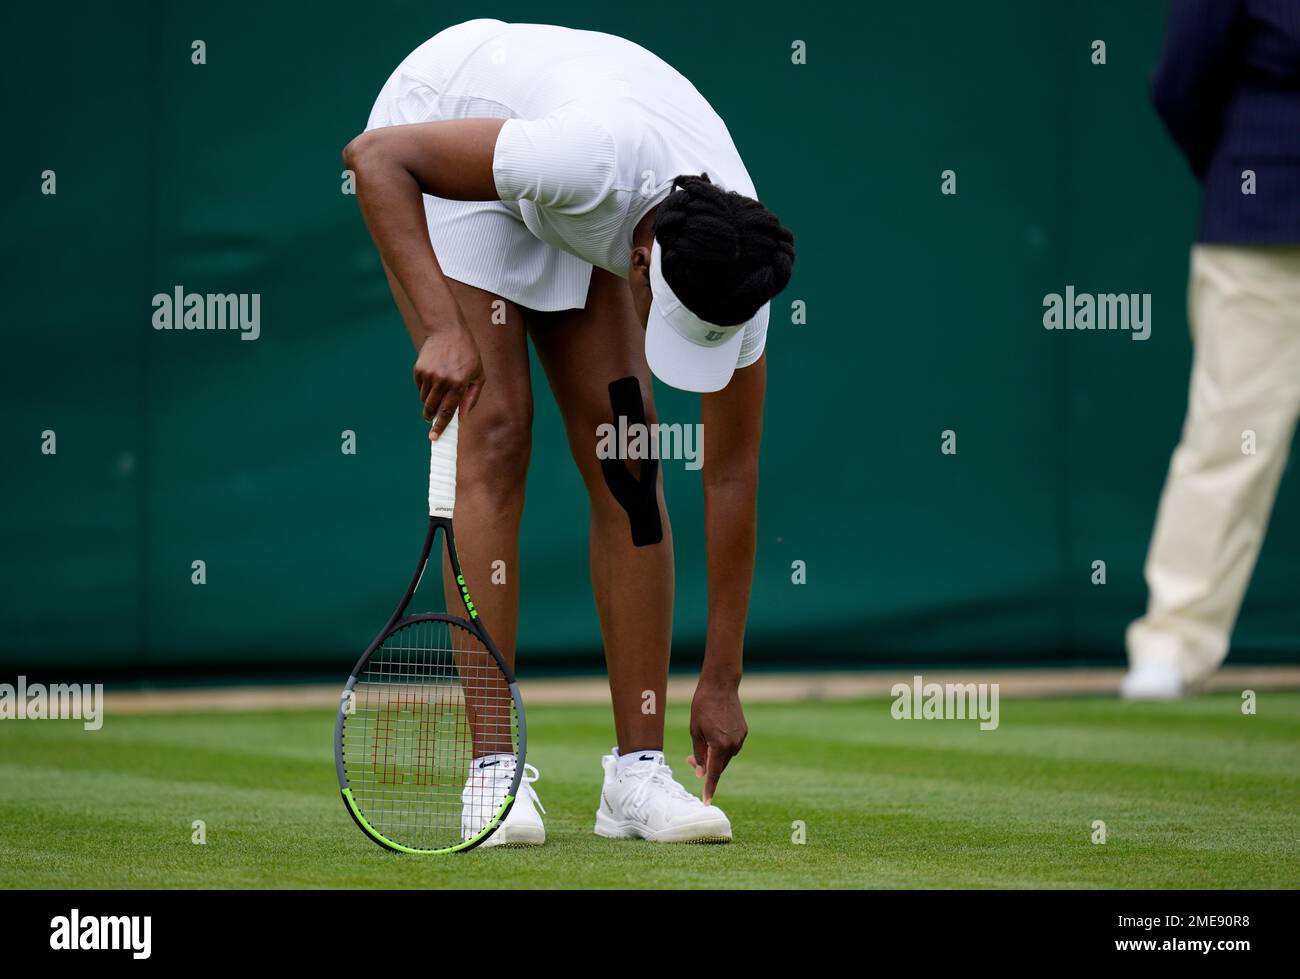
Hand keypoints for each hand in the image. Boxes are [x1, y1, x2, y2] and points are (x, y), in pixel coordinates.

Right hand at [413, 325, 483, 438]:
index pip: (447, 411)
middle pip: (432, 408)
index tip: (434, 437)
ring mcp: (429, 374)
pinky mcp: (419, 369)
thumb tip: (461, 418)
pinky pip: (420, 387)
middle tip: (431, 420)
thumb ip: (471, 398)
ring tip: (439, 390)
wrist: (448, 331)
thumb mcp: (478, 375)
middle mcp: (443, 380)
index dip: (440, 426)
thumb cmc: (468, 354)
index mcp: (460, 384)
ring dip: (430, 401)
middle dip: (431, 417)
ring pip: (425, 399)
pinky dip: (425, 388)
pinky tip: (434, 377)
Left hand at [687, 673, 746, 803]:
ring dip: (714, 756)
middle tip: (690, 761)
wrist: (720, 685)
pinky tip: (713, 733)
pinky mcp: (743, 732)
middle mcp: (733, 745)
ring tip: (702, 741)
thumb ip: (698, 754)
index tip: (707, 802)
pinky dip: (721, 747)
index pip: (713, 773)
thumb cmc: (702, 707)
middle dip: (706, 767)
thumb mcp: (695, 731)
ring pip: (725, 756)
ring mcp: (740, 738)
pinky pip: (731, 746)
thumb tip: (701, 773)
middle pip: (719, 766)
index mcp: (719, 745)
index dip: (709, 789)